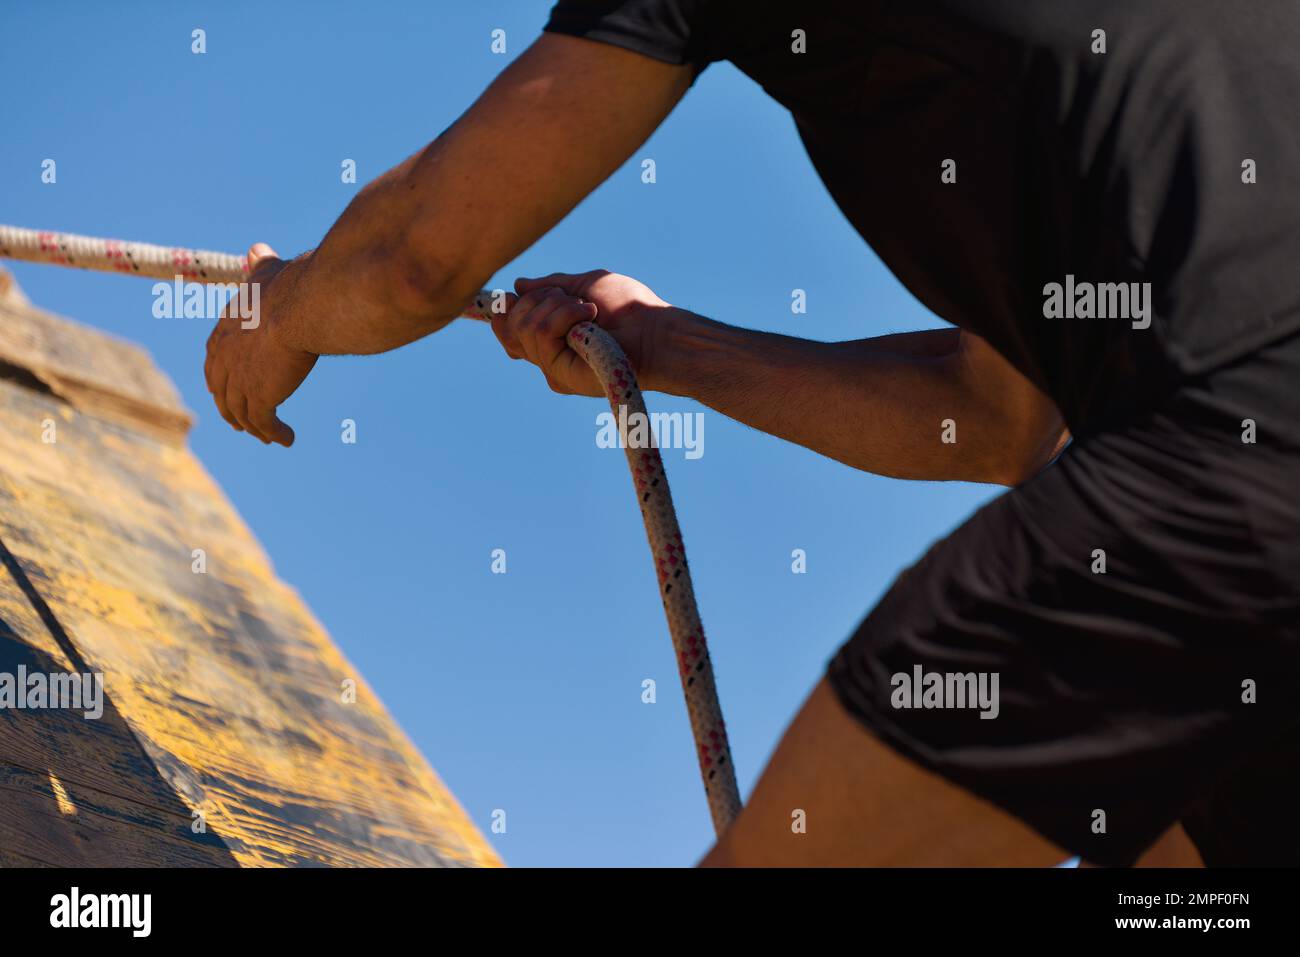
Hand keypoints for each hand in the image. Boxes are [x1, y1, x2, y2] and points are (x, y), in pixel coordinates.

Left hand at [204, 243, 318, 445]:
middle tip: (240, 422)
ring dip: (254, 427)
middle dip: (230, 408)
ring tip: (268, 436)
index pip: (214, 361)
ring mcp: (240, 380)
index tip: (221, 391)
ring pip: (241, 413)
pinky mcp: (259, 397)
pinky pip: (265, 424)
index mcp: (224, 332)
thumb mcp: (269, 273)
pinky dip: (275, 433)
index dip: (219, 379)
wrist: (300, 308)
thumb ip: (261, 266)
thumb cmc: (289, 287)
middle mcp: (225, 359)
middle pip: (222, 392)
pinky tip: (287, 439)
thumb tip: (257, 249)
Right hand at [491, 270, 671, 395]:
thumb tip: (517, 286)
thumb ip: (549, 287)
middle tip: (576, 300)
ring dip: (558, 305)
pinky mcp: (561, 375)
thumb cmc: (629, 308)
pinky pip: (542, 336)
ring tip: (589, 310)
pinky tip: (590, 316)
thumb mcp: (584, 285)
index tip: (519, 293)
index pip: (508, 331)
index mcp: (551, 339)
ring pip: (526, 327)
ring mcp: (553, 368)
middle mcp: (548, 358)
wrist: (654, 330)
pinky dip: (565, 315)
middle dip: (541, 299)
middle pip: (511, 325)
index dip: (508, 310)